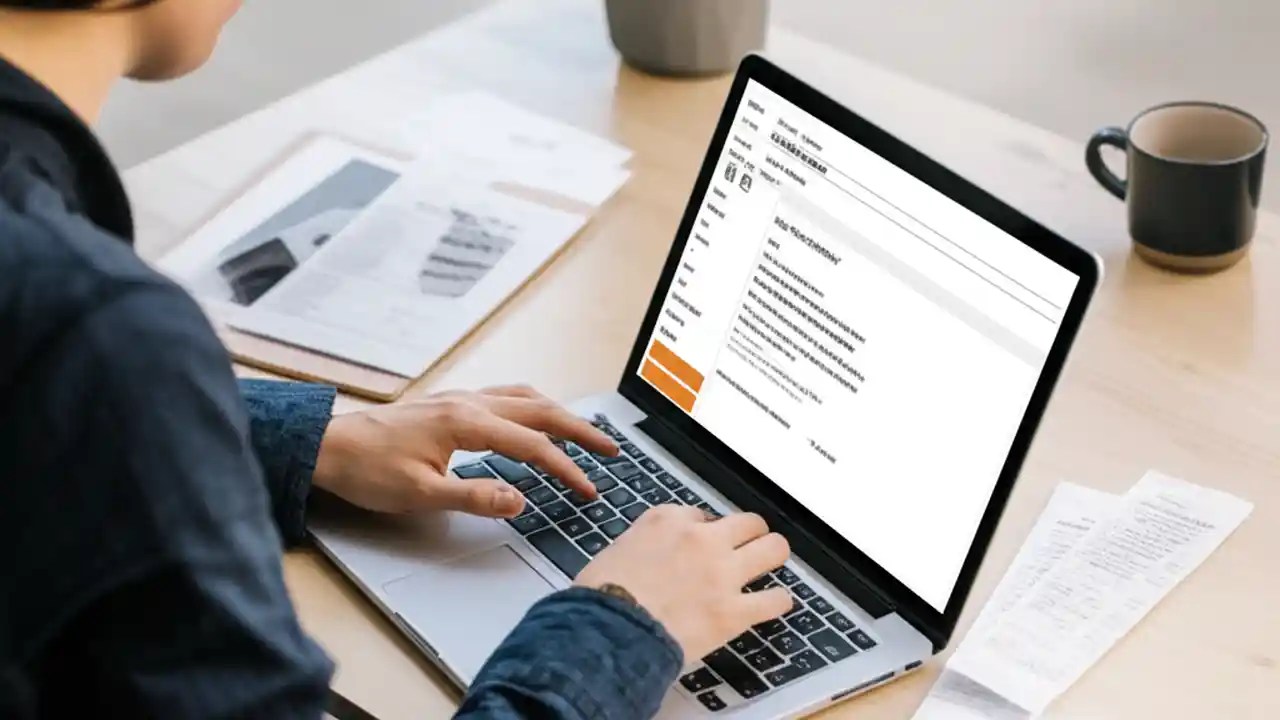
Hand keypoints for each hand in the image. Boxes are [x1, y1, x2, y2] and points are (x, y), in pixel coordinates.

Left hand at [313, 385, 616, 516]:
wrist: (326, 446)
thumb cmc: (367, 470)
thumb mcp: (421, 494)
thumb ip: (476, 497)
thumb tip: (519, 501)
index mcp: (466, 422)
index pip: (533, 445)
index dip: (566, 469)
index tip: (588, 490)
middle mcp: (468, 402)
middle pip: (540, 410)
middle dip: (580, 430)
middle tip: (611, 449)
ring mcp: (459, 399)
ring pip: (524, 397)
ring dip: (559, 413)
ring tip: (583, 432)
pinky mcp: (450, 404)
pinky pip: (505, 396)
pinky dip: (533, 406)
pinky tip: (534, 417)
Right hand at [575, 505, 791, 661]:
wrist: (608, 630)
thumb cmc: (601, 595)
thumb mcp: (616, 551)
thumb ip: (642, 546)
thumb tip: (647, 558)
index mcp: (667, 521)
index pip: (700, 515)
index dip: (704, 530)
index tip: (703, 541)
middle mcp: (701, 539)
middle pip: (747, 522)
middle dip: (750, 534)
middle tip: (748, 545)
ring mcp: (722, 574)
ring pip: (772, 548)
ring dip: (772, 555)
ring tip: (771, 563)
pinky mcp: (734, 611)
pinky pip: (775, 600)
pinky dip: (777, 601)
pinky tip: (775, 602)